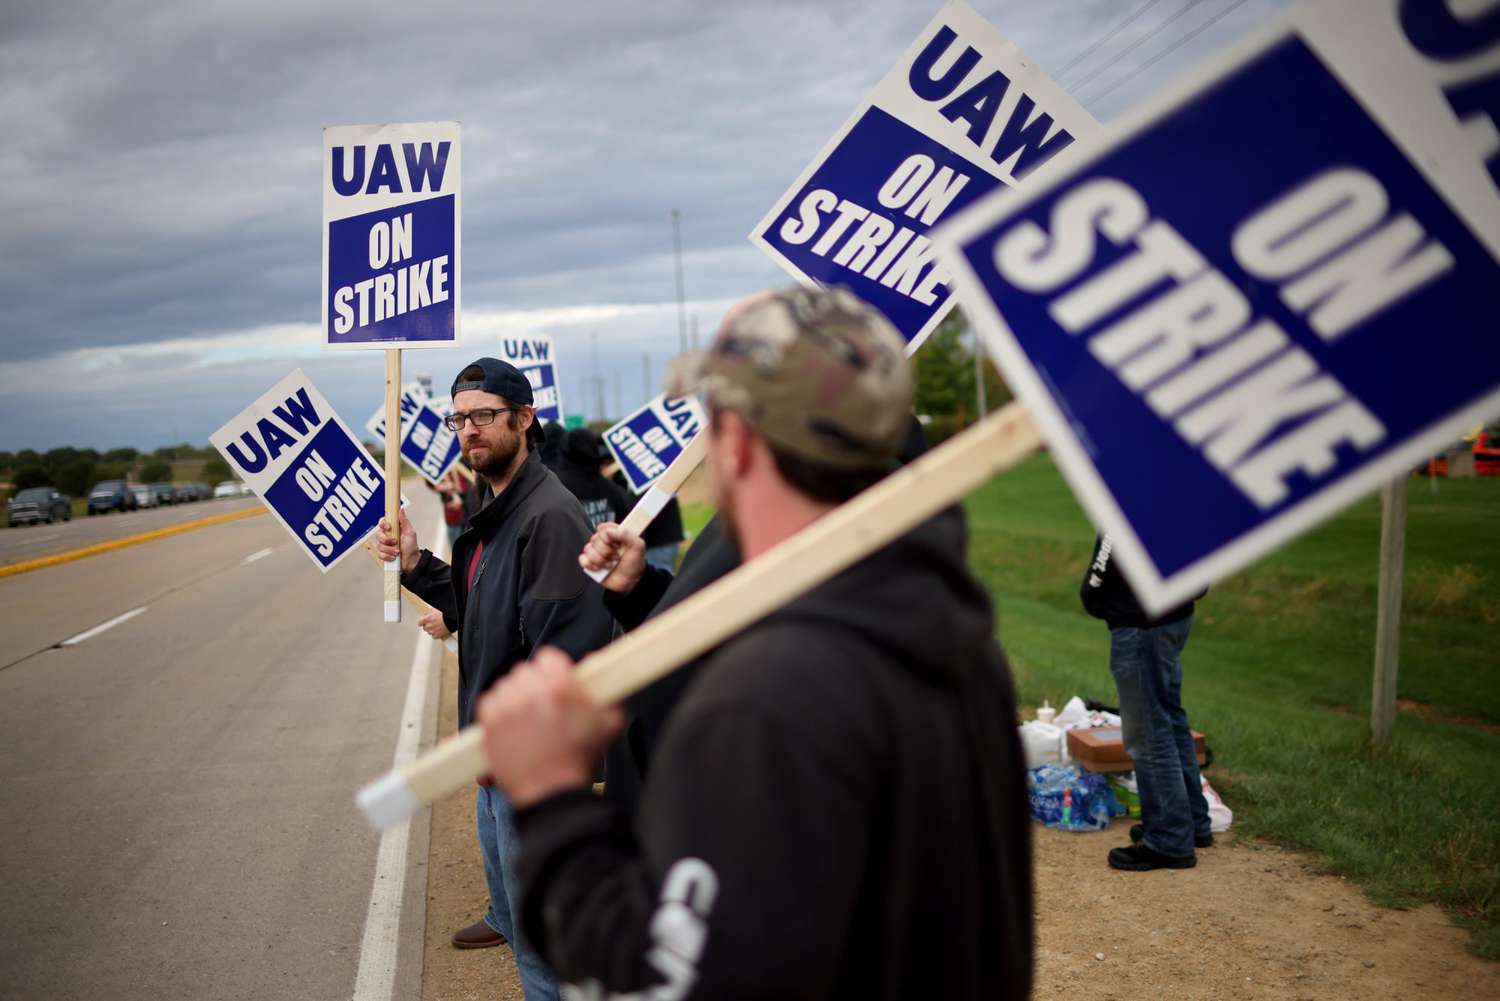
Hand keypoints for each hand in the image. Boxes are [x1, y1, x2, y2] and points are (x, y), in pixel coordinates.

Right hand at [377, 508, 418, 573]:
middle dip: (387, 540)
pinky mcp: (383, 554)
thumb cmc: (412, 547)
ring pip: (379, 545)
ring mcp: (385, 546)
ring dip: (390, 549)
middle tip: (396, 542)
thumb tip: (401, 509)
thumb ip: (404, 521)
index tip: (388, 528)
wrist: (412, 561)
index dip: (383, 524)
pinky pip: (380, 554)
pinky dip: (388, 556)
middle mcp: (387, 536)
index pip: (382, 522)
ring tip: (397, 551)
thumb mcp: (410, 532)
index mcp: (393, 529)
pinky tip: (394, 557)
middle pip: (379, 534)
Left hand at [418, 608, 451, 639]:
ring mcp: (432, 631)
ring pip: (429, 632)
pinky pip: (433, 636)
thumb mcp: (434, 610)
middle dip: (428, 626)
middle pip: (424, 628)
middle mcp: (428, 626)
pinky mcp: (437, 636)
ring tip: (437, 626)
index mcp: (427, 619)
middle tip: (433, 623)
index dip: (421, 622)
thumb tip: (426, 614)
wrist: (451, 620)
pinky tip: (438, 630)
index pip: (419, 623)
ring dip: (432, 630)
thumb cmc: (444, 615)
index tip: (423, 622)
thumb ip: (428, 613)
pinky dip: (435, 634)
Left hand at [475, 648, 621, 807]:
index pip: (548, 656)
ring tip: (528, 719)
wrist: (551, 793)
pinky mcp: (488, 723)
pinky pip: (489, 701)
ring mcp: (506, 706)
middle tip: (545, 705)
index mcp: (560, 685)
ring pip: (507, 685)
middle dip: (536, 684)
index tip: (557, 682)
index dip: (555, 670)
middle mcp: (530, 690)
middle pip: (527, 670)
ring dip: (517, 696)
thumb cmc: (580, 760)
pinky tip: (512, 725)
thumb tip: (597, 669)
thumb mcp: (609, 722)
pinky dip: (498, 710)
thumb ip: (606, 692)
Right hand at [577, 522, 646, 593]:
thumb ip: (627, 534)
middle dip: (606, 550)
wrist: (630, 583)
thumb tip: (610, 531)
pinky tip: (600, 568)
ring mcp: (597, 553)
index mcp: (615, 535)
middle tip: (616, 556)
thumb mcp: (638, 546)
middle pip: (594, 538)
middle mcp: (605, 542)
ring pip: (588, 549)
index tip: (615, 543)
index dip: (607, 535)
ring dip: (600, 559)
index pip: (604, 527)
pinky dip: (590, 564)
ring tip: (610, 564)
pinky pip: (583, 559)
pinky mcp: (591, 563)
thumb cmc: (635, 565)